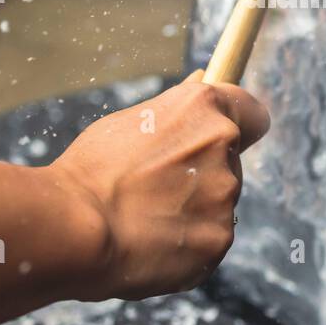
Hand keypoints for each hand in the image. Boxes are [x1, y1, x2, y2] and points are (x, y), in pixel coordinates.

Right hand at [52, 72, 269, 299]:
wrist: (73, 228)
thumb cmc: (91, 171)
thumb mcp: (128, 122)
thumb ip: (176, 109)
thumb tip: (203, 80)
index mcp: (203, 108)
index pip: (252, 114)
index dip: (239, 127)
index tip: (220, 140)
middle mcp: (223, 145)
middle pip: (230, 162)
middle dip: (203, 173)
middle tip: (155, 188)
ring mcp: (225, 194)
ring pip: (219, 203)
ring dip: (194, 210)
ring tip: (145, 218)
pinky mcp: (219, 238)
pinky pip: (209, 239)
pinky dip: (187, 244)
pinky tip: (151, 243)